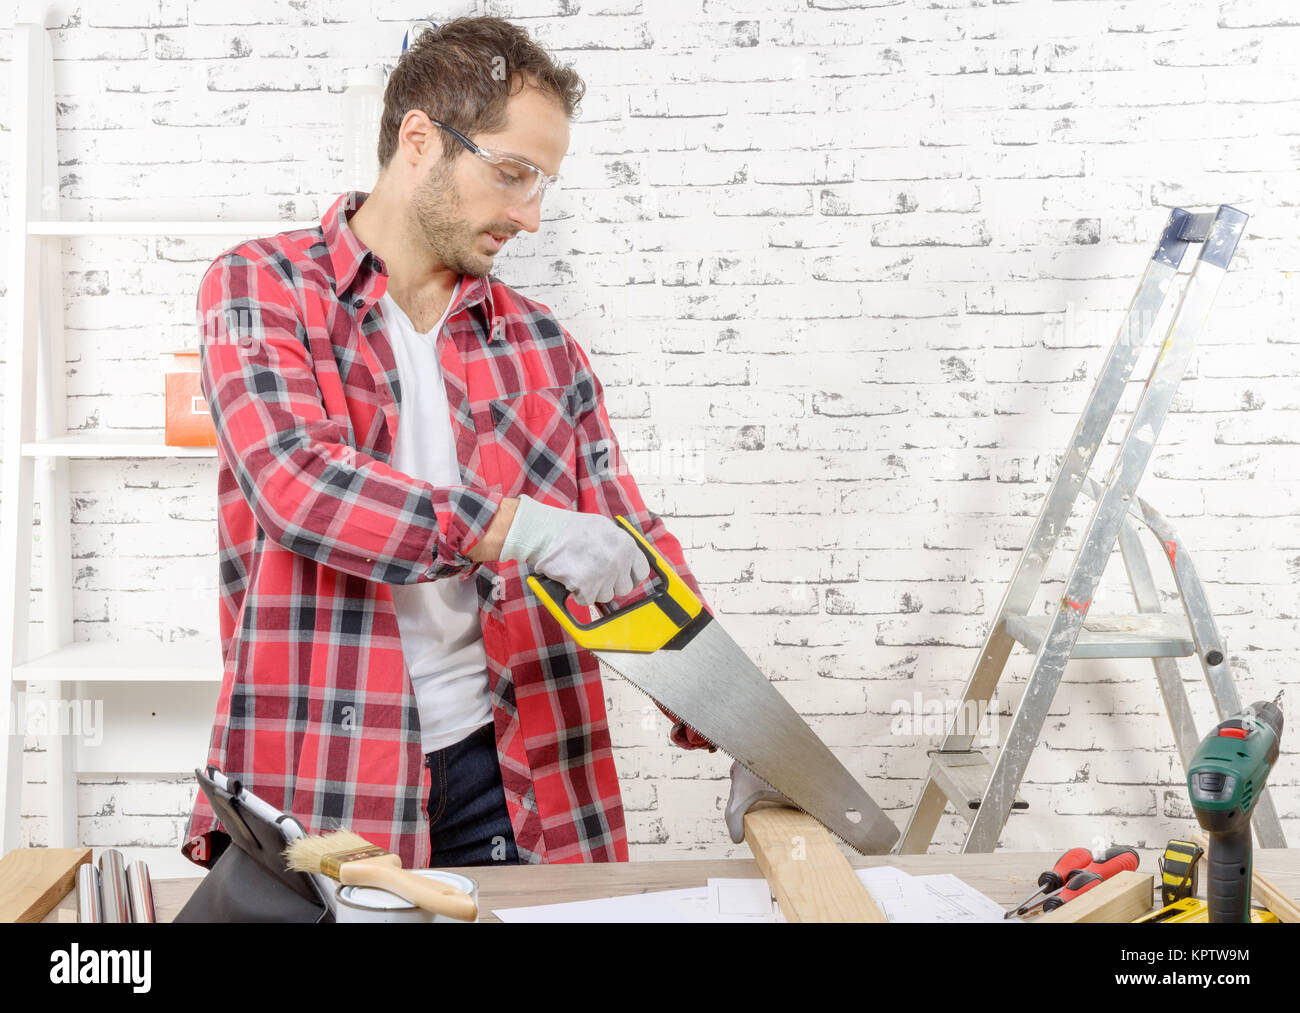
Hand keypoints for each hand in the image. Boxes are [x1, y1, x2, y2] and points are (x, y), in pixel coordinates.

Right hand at [499, 495, 650, 605]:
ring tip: (581, 573)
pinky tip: (573, 579)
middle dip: (610, 584)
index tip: (621, 577)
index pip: (641, 572)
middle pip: (624, 588)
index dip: (630, 576)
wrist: (546, 532)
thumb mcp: (605, 527)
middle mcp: (618, 560)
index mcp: (626, 545)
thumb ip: (620, 546)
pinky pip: (587, 601)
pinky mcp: (586, 586)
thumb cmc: (572, 528)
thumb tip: (629, 563)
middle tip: (595, 574)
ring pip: (606, 596)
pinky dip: (579, 594)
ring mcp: (603, 574)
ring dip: (594, 589)